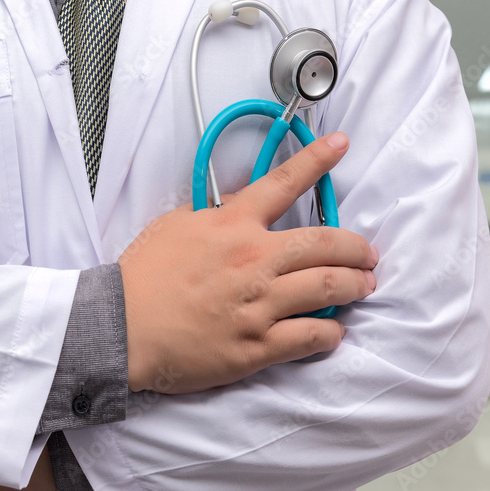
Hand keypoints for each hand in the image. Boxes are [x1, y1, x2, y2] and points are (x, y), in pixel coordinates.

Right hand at [118, 132, 377, 393]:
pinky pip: (310, 336)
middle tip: (368, 254)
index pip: (284, 183)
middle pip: (326, 244)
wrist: (121, 329)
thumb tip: (243, 199)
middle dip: (357, 248)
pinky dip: (330, 333)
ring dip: (354, 286)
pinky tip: (335, 330)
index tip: (340, 146)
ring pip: (328, 289)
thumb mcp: (176, 225)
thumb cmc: (144, 278)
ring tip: (364, 286)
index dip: (317, 160)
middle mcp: (254, 259)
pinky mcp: (258, 344)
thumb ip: (217, 212)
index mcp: (233, 225)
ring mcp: (259, 303)